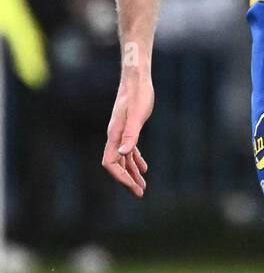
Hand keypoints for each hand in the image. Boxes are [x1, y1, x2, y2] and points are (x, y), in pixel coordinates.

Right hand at [102, 70, 152, 196]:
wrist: (137, 79)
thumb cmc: (138, 95)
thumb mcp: (137, 116)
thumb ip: (130, 135)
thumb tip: (123, 154)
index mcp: (114, 135)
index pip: (110, 163)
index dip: (120, 177)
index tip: (134, 186)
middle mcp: (115, 136)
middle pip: (116, 164)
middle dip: (127, 180)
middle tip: (140, 193)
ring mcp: (121, 133)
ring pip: (123, 159)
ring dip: (131, 173)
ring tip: (142, 186)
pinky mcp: (129, 129)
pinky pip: (129, 150)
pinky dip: (135, 161)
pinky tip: (143, 168)